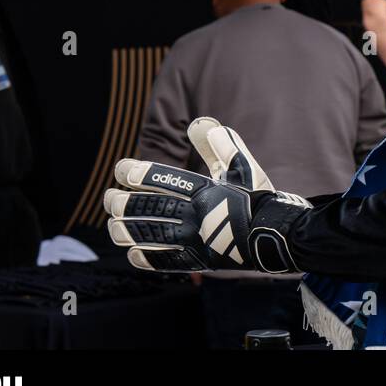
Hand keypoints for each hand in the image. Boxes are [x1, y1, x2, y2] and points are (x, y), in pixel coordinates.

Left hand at [104, 117, 311, 272]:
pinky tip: (132, 253)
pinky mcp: (199, 260)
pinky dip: (146, 257)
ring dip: (127, 229)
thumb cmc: (256, 196)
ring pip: (151, 235)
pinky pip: (166, 262)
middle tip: (109, 197)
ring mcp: (196, 241)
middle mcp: (196, 215)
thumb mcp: (241, 165)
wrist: (275, 234)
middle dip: (124, 202)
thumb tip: (198, 122)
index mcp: (205, 190)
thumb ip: (220, 142)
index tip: (122, 169)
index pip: (163, 178)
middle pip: (150, 207)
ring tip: (113, 224)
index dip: (137, 172)